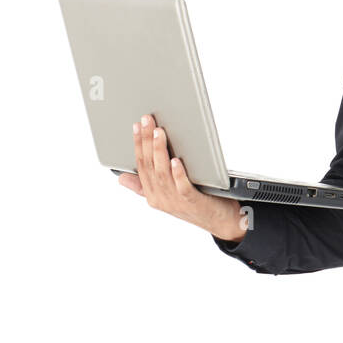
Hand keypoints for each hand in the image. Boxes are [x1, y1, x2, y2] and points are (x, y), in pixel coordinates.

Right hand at [118, 114, 248, 241]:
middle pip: (150, 165)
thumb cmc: (195, 204)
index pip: (141, 165)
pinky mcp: (192, 202)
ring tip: (158, 133)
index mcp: (153, 195)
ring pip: (163, 173)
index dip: (138, 144)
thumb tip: (122, 178)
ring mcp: (176, 201)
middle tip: (147, 121)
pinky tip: (176, 160)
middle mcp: (161, 198)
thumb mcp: (167, 195)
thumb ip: (144, 186)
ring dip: (159, 151)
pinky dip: (178, 173)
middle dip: (146, 141)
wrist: (220, 221)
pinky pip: (182, 186)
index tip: (137, 126)